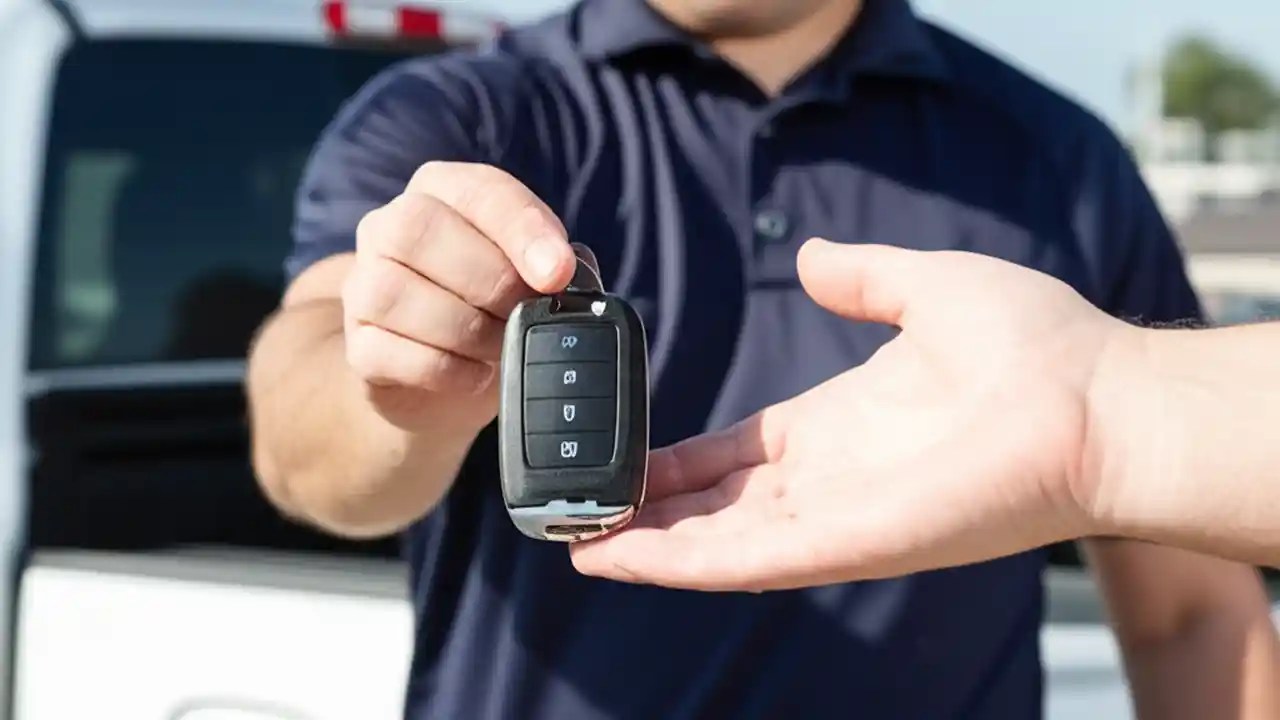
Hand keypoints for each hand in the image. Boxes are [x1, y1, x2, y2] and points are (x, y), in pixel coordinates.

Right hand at [342, 162, 576, 432]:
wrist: (449, 379)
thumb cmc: (496, 309)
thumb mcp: (532, 277)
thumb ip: (554, 264)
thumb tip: (569, 271)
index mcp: (443, 191)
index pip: (479, 190)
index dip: (522, 231)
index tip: (558, 272)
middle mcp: (389, 226)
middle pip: (419, 229)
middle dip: (490, 280)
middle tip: (526, 315)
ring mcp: (363, 285)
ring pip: (393, 291)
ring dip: (465, 327)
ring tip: (502, 347)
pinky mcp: (357, 345)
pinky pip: (388, 351)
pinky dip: (446, 368)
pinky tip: (477, 373)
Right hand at [570, 238, 1139, 590]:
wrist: (1100, 397)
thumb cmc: (1035, 344)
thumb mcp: (926, 288)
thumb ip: (862, 276)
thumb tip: (813, 257)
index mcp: (837, 426)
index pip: (735, 453)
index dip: (675, 461)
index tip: (622, 460)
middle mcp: (828, 479)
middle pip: (713, 505)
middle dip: (644, 511)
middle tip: (574, 512)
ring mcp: (836, 516)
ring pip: (717, 542)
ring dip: (645, 546)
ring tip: (575, 543)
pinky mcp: (848, 542)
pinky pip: (746, 560)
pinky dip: (680, 563)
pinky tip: (621, 559)